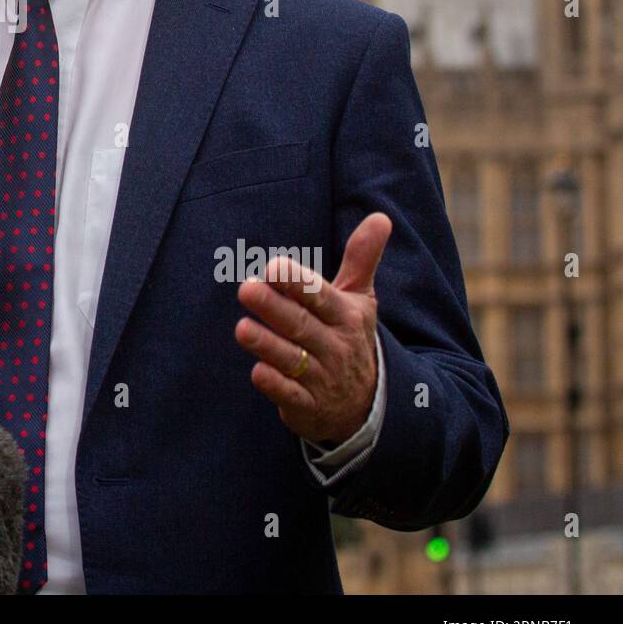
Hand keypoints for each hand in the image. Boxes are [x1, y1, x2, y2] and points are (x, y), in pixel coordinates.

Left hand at [233, 212, 389, 446]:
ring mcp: (322, 378)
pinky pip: (290, 395)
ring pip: (292, 359)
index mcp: (346, 317)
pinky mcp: (307, 406)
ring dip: (267, 345)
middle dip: (274, 308)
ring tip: (242, 329)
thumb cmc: (350, 336)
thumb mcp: (360, 299)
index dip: (298, 283)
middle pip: (301, 325)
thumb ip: (362, 258)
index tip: (274, 267)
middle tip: (246, 289)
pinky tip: (257, 372)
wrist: (367, 404)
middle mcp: (335, 347)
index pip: (321, 297)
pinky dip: (275, 385)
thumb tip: (380, 216)